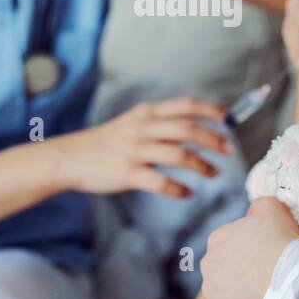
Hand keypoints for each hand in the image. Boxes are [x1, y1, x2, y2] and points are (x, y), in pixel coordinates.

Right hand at [52, 97, 229, 198]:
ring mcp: (134, 150)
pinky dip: (178, 189)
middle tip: (229, 150)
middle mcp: (142, 128)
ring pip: (178, 155)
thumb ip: (158, 124)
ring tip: (214, 173)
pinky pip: (160, 182)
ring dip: (201, 165)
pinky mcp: (127, 173)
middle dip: (213, 140)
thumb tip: (192, 128)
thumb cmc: (105, 143)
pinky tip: (187, 194)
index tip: (227, 119)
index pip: (184, 105)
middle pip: (187, 129)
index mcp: (145, 113)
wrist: (69, 158)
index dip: (209, 111)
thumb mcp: (131, 123)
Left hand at [199, 196, 298, 298]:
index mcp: (217, 238)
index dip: (251, 254)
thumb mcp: (272, 208)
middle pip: (223, 271)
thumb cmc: (281, 240)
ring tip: (261, 297)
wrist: (288, 276)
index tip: (267, 259)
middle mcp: (207, 262)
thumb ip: (258, 207)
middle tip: (265, 279)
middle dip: (240, 275)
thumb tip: (253, 214)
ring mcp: (209, 289)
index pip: (231, 246)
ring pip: (222, 294)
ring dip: (237, 296)